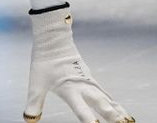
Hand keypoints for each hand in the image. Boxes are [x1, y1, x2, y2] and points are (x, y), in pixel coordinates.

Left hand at [24, 4, 133, 122]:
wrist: (54, 40)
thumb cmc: (44, 61)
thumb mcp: (36, 83)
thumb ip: (34, 103)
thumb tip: (28, 120)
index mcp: (69, 89)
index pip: (80, 107)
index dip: (87, 118)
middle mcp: (82, 86)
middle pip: (100, 103)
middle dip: (111, 115)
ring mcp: (89, 82)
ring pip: (106, 99)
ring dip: (117, 110)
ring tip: (127, 121)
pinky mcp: (91, 79)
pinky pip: (105, 94)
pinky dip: (114, 103)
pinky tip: (120, 111)